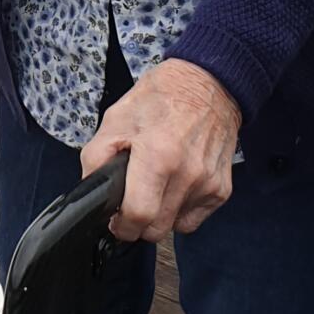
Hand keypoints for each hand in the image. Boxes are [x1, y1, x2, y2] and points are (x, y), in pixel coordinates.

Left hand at [82, 59, 240, 244]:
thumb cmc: (161, 97)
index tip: (116, 220)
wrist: (209, 84)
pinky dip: (179, 211)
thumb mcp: (116, 119)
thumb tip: (92, 191)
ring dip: (159, 215)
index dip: (121, 225)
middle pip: (156, 230)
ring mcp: (207, 184)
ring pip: (174, 227)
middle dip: (137, 224)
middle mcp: (187, 174)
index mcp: (158, 155)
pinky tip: (174, 185)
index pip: (138, 215)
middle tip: (132, 202)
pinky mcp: (221, 190)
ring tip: (155, 184)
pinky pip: (192, 220)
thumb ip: (96, 158)